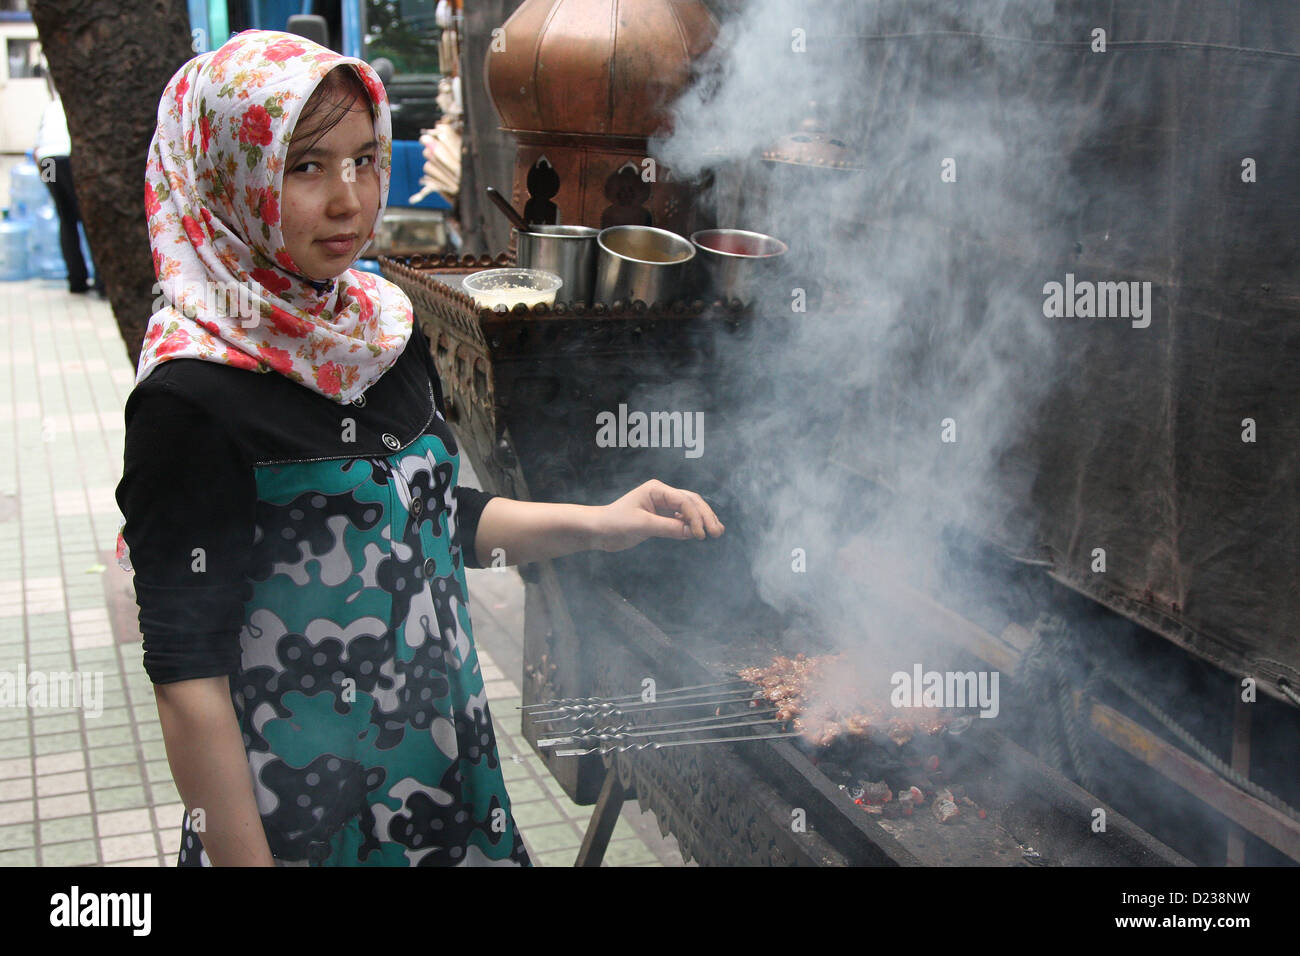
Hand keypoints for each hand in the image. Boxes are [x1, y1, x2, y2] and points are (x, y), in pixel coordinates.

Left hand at [596, 479, 724, 552]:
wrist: (599, 530)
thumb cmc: (615, 522)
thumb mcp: (641, 525)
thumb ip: (667, 528)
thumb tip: (692, 533)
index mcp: (657, 489)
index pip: (684, 501)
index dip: (695, 517)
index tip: (699, 534)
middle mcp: (663, 494)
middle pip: (692, 502)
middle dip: (706, 516)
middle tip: (718, 532)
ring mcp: (663, 506)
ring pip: (690, 510)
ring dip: (703, 520)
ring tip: (717, 532)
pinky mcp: (661, 517)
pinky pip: (682, 520)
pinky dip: (693, 526)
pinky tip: (700, 533)